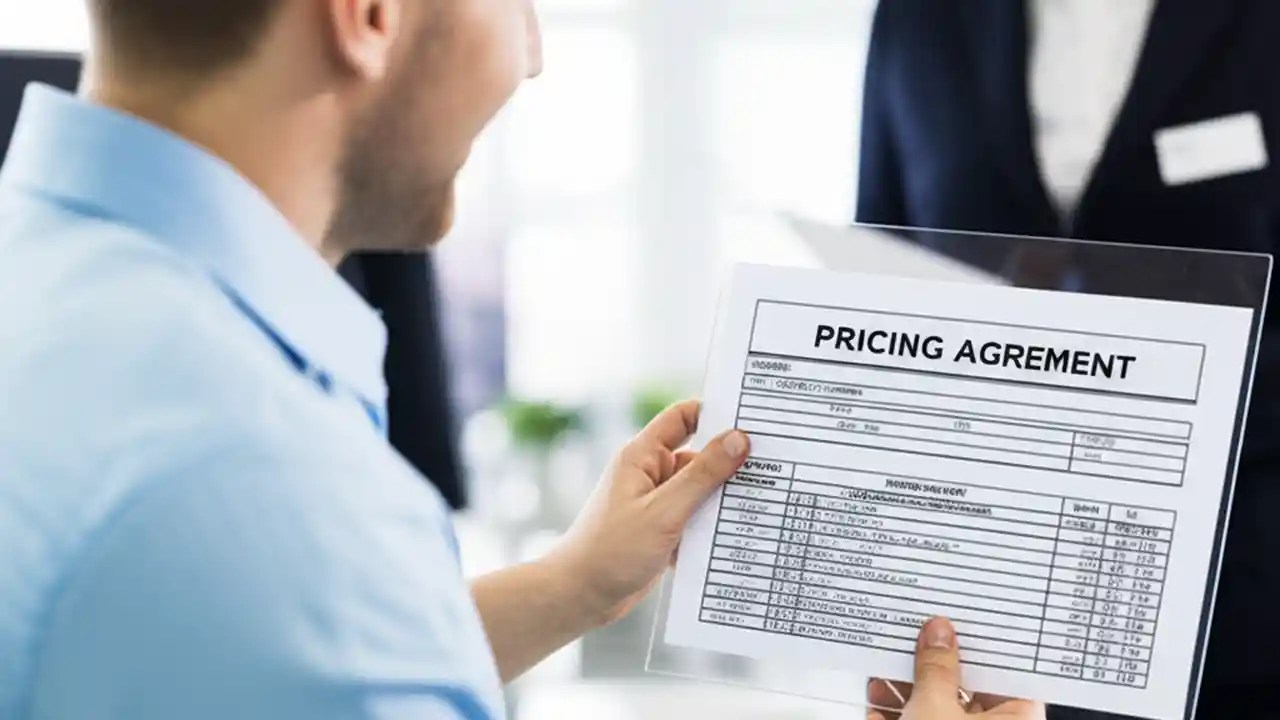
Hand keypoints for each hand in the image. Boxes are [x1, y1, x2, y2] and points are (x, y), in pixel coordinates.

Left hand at [547, 400, 749, 625]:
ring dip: (723, 500)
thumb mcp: (664, 511)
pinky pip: (694, 519)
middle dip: (729, 464)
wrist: (579, 596)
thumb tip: (738, 440)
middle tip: (771, 467)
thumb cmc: (611, 551)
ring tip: (765, 504)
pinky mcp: (660, 530)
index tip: (752, 420)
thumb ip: (702, 476)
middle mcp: (649, 474)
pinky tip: (739, 536)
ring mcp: (655, 503)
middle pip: (698, 457)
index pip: (683, 418)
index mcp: (642, 456)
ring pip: (700, 492)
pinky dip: (712, 526)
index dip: (715, 413)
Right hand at [868, 618, 1044, 719]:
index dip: (980, 640)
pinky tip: (875, 694)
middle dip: (933, 660)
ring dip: (907, 684)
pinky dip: (894, 709)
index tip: (962, 613)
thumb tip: (937, 631)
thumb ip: (935, 668)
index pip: (1004, 668)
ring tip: (885, 659)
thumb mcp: (934, 708)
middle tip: (917, 628)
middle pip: (965, 685)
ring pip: (936, 705)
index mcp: (1017, 718)